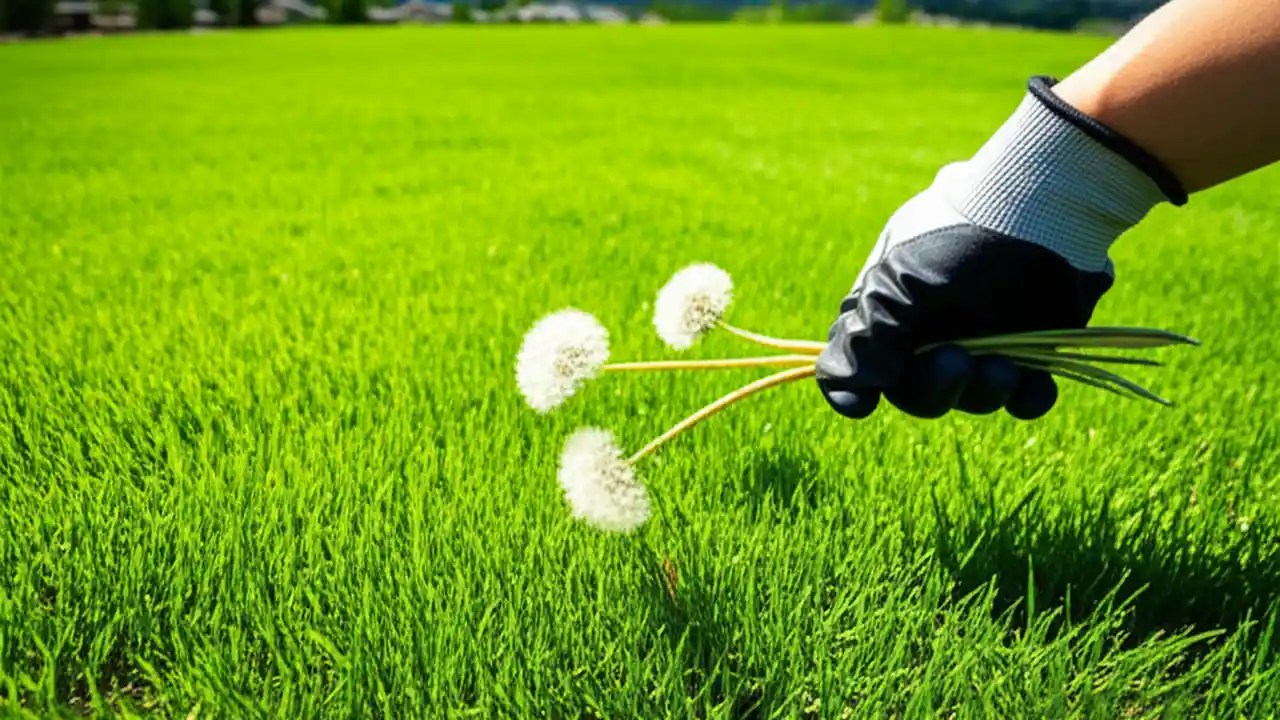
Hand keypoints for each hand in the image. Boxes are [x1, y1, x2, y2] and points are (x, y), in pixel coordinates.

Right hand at [816, 77, 1185, 420]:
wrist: (1041, 208)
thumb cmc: (956, 240)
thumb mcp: (895, 284)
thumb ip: (865, 341)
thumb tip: (849, 393)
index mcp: (886, 314)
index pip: (857, 366)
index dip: (856, 390)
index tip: (864, 404)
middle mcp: (930, 335)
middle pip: (916, 395)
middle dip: (933, 387)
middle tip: (955, 361)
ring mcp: (981, 345)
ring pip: (972, 399)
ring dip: (982, 391)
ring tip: (1003, 364)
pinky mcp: (1031, 351)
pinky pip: (1025, 398)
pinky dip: (1027, 397)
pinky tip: (1031, 382)